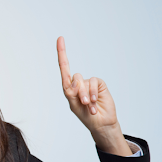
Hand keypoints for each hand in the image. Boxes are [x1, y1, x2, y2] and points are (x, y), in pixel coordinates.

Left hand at [57, 36, 131, 155]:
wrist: (100, 123)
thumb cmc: (85, 115)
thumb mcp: (74, 104)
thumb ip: (72, 90)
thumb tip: (76, 78)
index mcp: (69, 87)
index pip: (64, 68)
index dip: (62, 53)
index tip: (60, 38)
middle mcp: (78, 83)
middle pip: (74, 78)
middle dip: (79, 92)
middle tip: (84, 104)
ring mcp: (89, 83)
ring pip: (83, 80)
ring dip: (86, 95)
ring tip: (90, 105)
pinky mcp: (99, 84)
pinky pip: (94, 82)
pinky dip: (93, 92)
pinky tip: (95, 102)